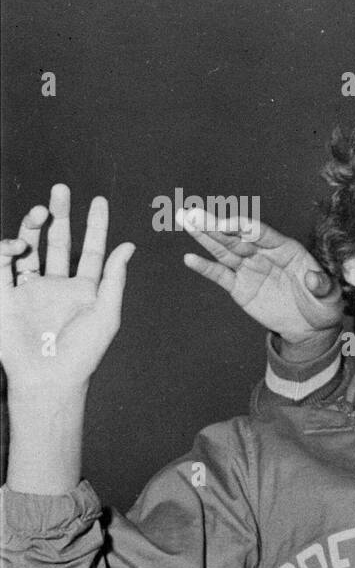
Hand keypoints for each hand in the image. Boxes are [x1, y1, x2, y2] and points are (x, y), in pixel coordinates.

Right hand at [0, 185, 133, 398]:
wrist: (49, 378)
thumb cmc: (83, 352)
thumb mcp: (106, 312)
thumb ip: (115, 278)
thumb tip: (129, 246)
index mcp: (84, 289)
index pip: (91, 250)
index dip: (95, 225)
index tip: (98, 201)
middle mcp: (56, 285)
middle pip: (57, 241)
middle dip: (59, 214)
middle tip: (62, 189)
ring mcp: (29, 289)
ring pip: (29, 248)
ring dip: (33, 226)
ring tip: (41, 211)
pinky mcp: (4, 296)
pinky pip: (1, 266)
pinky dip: (6, 250)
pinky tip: (18, 245)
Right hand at [182, 211, 342, 342]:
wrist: (310, 327)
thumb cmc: (322, 305)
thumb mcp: (329, 296)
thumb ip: (322, 285)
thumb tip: (313, 278)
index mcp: (286, 249)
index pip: (261, 233)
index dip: (244, 226)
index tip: (228, 223)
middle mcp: (264, 254)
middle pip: (236, 237)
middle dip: (214, 225)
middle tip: (192, 214)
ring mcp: (250, 269)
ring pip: (224, 250)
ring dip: (204, 236)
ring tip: (185, 221)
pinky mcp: (240, 287)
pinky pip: (220, 275)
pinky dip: (205, 267)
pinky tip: (189, 258)